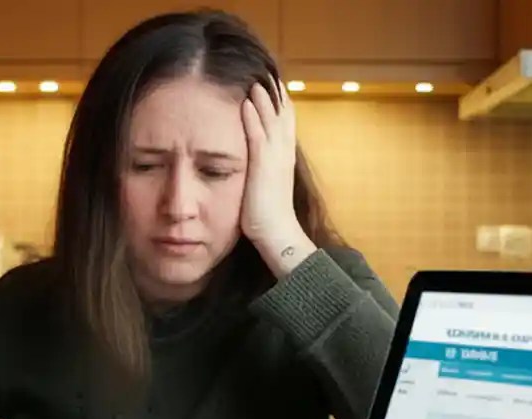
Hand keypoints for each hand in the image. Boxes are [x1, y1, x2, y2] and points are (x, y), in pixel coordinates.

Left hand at [240, 80, 315, 275]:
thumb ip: (264, 167)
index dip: (280, 103)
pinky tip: (246, 103)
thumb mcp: (267, 184)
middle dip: (275, 94)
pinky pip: (258, 135)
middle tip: (268, 73)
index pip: (285, 122)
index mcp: (284, 157)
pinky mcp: (263, 166)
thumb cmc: (268, 214)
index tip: (273, 85)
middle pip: (283, 115)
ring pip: (272, 120)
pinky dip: (253, 117)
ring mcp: (275, 158)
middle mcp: (283, 153)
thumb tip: (256, 160)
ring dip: (264, 99)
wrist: (276, 233)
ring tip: (256, 80)